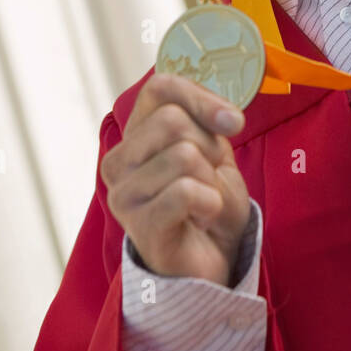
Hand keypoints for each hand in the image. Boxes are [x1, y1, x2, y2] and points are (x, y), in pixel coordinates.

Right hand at [100, 73, 248, 286]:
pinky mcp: (139, 226)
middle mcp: (118, 161)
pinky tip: (202, 219)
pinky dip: (209, 203)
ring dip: (210, 181)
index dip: (201, 97)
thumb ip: (209, 124)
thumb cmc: (209, 202)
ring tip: (203, 202)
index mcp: (135, 135)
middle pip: (172, 121)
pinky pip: (185, 192)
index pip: (159, 88)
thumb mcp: (214, 152)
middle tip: (208, 178)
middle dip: (209, 147)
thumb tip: (228, 114)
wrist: (211, 262)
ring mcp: (123, 195)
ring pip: (183, 155)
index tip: (233, 122)